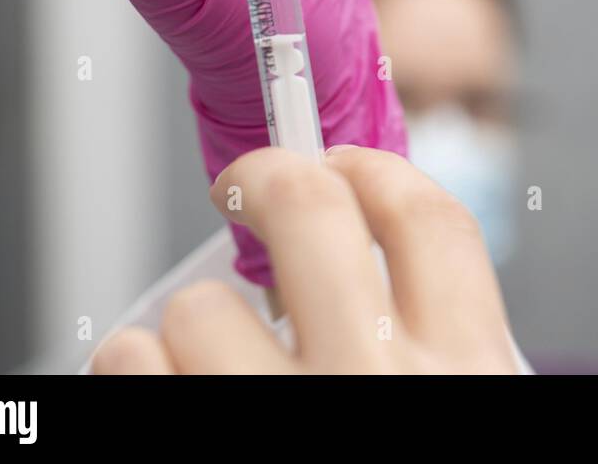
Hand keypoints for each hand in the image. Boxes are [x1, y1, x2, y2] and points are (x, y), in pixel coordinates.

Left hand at [92, 146, 519, 373]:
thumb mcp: (464, 401)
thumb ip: (437, 340)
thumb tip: (370, 257)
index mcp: (465, 370)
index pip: (428, 219)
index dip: (376, 170)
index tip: (343, 162)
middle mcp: (377, 382)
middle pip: (310, 209)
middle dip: (266, 175)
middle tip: (249, 183)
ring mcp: (281, 414)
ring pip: (202, 304)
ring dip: (193, 317)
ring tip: (205, 352)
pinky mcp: (200, 440)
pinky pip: (131, 361)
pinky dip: (133, 362)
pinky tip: (159, 378)